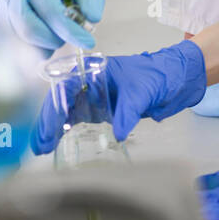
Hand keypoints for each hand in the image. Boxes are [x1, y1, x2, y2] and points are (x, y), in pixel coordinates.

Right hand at [0, 0, 102, 52]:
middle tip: (66, 37)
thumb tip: (91, 18)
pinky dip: (35, 48)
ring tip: (52, 31)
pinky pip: (18, 50)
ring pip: (24, 44)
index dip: (70, 30)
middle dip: (54, 40)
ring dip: (45, 46)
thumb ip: (91, 0)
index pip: (50, 11)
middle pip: (31, 31)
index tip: (88, 42)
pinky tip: (41, 37)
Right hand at [31, 40, 206, 153]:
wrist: (178, 79)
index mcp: (94, 70)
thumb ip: (128, 111)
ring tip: (44, 149)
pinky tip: (57, 144)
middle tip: (40, 146)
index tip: (48, 128)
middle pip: (61, 102)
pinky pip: (78, 122)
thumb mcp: (142, 91)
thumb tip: (117, 134)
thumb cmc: (158, 74)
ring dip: (53, 130)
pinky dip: (66, 133)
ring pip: (65, 113)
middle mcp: (89, 83)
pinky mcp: (101, 111)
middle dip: (48, 123)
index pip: (65, 88)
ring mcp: (94, 98)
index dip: (53, 108)